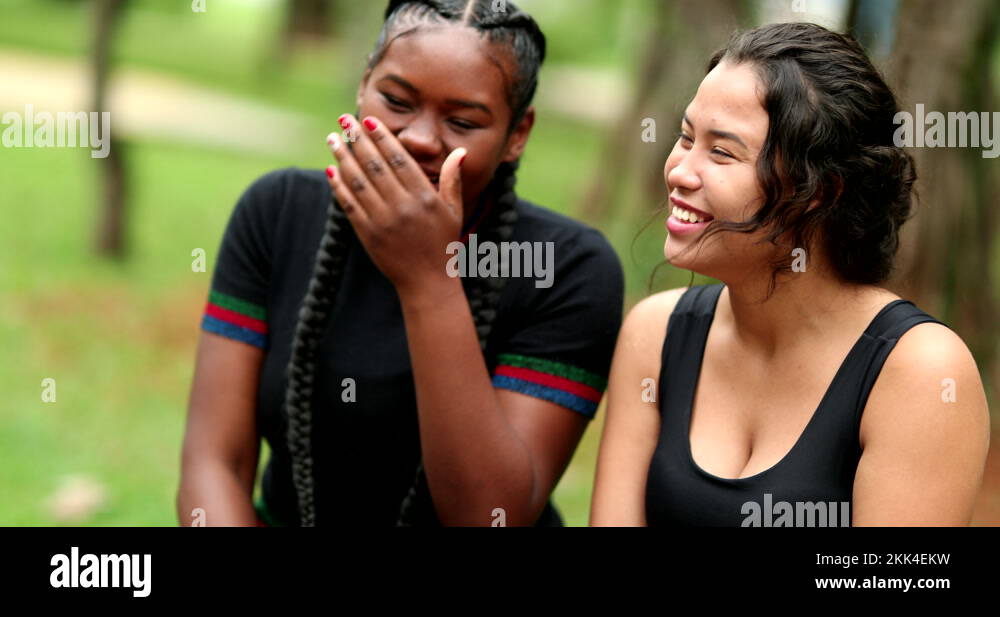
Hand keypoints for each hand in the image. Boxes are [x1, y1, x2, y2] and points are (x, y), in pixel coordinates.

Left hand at [325, 113, 466, 296]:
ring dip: (343, 157)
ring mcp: (382, 221)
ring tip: (333, 139)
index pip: (398, 159)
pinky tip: (331, 169)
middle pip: (374, 165)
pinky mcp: (367, 234)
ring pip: (358, 181)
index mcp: (424, 197)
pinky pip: (349, 205)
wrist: (427, 282)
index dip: (382, 138)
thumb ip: (453, 179)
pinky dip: (338, 186)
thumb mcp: (454, 211)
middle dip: (358, 140)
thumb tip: (460, 151)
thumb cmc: (443, 243)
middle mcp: (402, 207)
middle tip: (345, 120)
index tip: (369, 120)